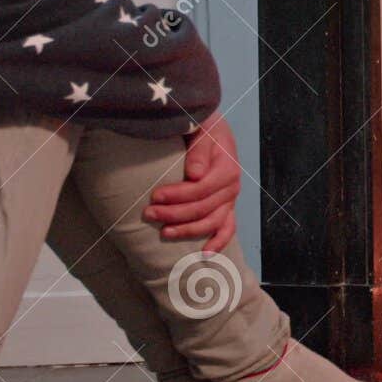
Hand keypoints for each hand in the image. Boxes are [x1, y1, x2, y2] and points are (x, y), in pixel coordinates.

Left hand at [144, 113, 240, 253]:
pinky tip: (204, 254)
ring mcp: (230, 199)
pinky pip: (227, 228)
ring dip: (188, 231)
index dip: (177, 195)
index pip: (201, 189)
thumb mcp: (202, 128)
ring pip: (211, 223)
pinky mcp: (226, 207)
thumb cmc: (204, 126)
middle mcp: (232, 187)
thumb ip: (199, 149)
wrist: (213, 128)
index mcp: (227, 168)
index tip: (154, 196)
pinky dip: (218, 242)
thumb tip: (194, 174)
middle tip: (149, 213)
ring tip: (164, 232)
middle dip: (174, 213)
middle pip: (203, 208)